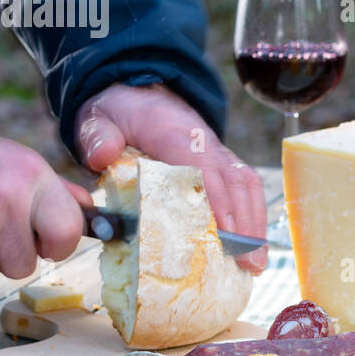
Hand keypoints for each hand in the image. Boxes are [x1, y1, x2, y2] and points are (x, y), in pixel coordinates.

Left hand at [75, 83, 266, 272]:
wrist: (135, 92)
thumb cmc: (118, 113)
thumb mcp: (97, 119)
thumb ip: (98, 137)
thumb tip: (103, 156)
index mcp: (175, 134)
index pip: (204, 168)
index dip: (218, 201)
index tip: (226, 235)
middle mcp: (205, 142)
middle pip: (236, 181)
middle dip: (245, 223)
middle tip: (250, 263)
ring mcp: (217, 152)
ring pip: (247, 184)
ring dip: (254, 223)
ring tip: (256, 262)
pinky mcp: (221, 162)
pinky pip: (245, 186)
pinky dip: (252, 215)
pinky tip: (252, 245)